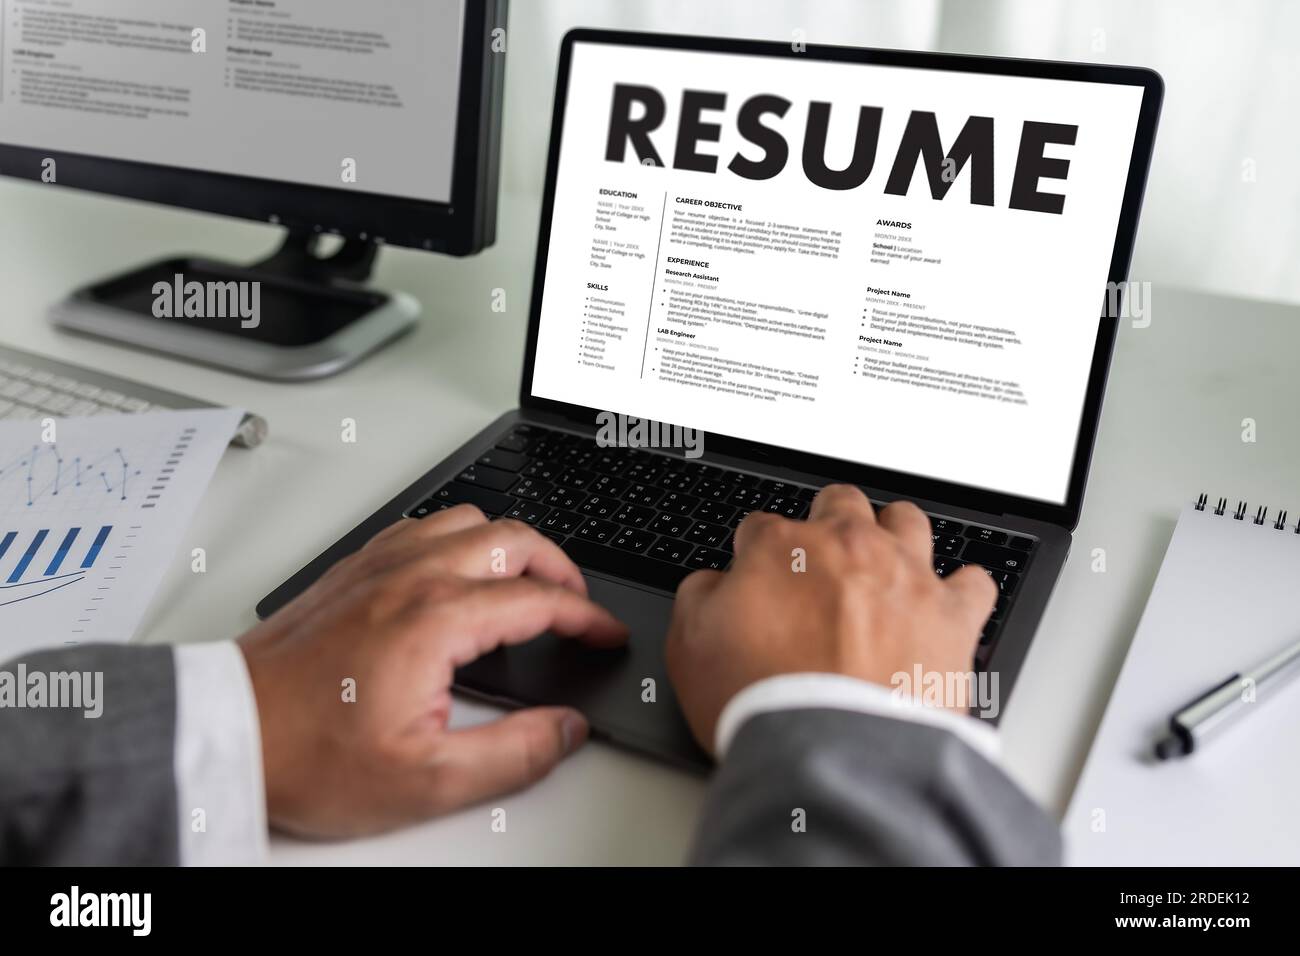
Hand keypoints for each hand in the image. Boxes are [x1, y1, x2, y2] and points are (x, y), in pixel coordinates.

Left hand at [237, 506, 626, 837]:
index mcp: (436, 620)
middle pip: (514, 539)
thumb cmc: (308, 754)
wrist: (229, 731)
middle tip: (576, 604)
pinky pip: (424, 525)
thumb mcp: (427, 781)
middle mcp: (411, 577)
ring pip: (470, 519)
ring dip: (512, 544)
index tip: (604, 636)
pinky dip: (462, 537)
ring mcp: (378, 565)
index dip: (586, 618)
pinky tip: (461, 568)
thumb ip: (514, 754)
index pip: (538, 599)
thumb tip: (565, 730)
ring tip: (529, 580)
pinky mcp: (353, 569)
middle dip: (560, 567)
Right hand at [665, 485, 995, 753]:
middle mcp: (847, 548)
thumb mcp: (689, 647)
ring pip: (908, 522)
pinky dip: (961, 590)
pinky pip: (974, 582)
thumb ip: (700, 597)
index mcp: (781, 549)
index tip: (758, 577)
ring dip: (894, 536)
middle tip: (820, 562)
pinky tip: (947, 605)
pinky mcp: (952, 616)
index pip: (762, 527)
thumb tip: (712, 584)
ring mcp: (905, 577)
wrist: (832, 751)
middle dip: (828, 524)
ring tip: (884, 567)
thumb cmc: (764, 701)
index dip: (757, 552)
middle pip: (840, 503)